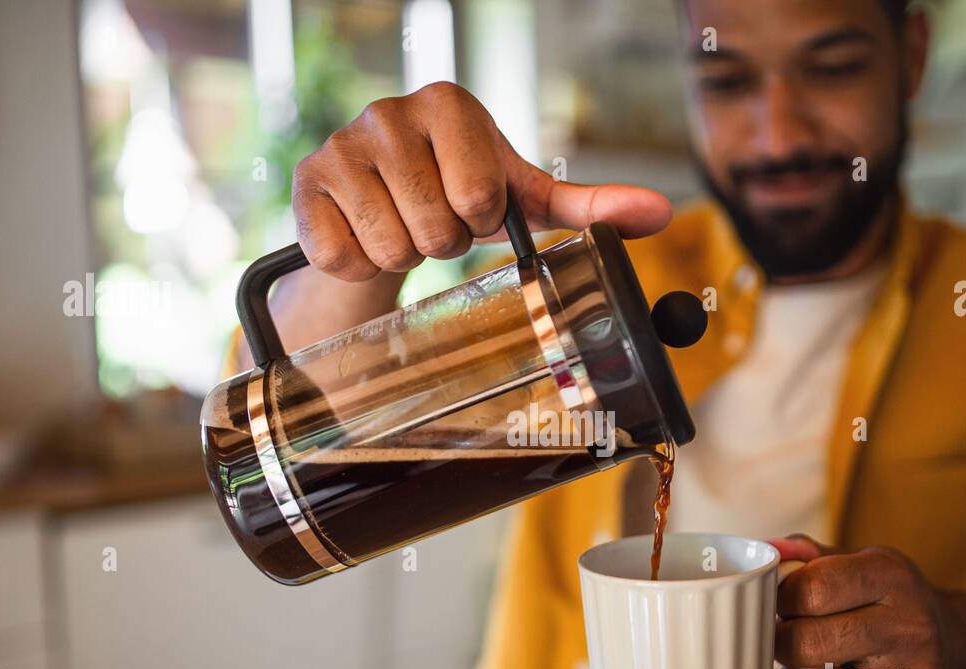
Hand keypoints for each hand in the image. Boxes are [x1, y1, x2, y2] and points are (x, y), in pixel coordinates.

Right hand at [292, 81, 672, 279]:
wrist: (376, 203)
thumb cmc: (456, 192)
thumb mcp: (521, 197)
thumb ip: (587, 207)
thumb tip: (660, 214)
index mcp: (449, 105)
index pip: (482, 199)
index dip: (480, 221)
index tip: (471, 206)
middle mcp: (389, 113)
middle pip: (438, 230)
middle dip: (442, 243)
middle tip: (433, 221)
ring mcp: (341, 147)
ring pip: (391, 248)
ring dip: (402, 255)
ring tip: (399, 227)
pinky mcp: (305, 186)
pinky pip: (343, 258)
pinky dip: (358, 265)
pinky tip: (360, 235)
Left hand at [769, 535, 965, 668]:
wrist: (959, 652)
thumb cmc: (890, 604)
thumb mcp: (861, 565)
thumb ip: (810, 556)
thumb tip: (768, 550)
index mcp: (892, 577)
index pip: (813, 588)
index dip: (779, 599)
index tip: (775, 604)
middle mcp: (907, 626)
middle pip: (808, 644)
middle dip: (778, 643)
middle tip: (777, 638)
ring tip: (788, 667)